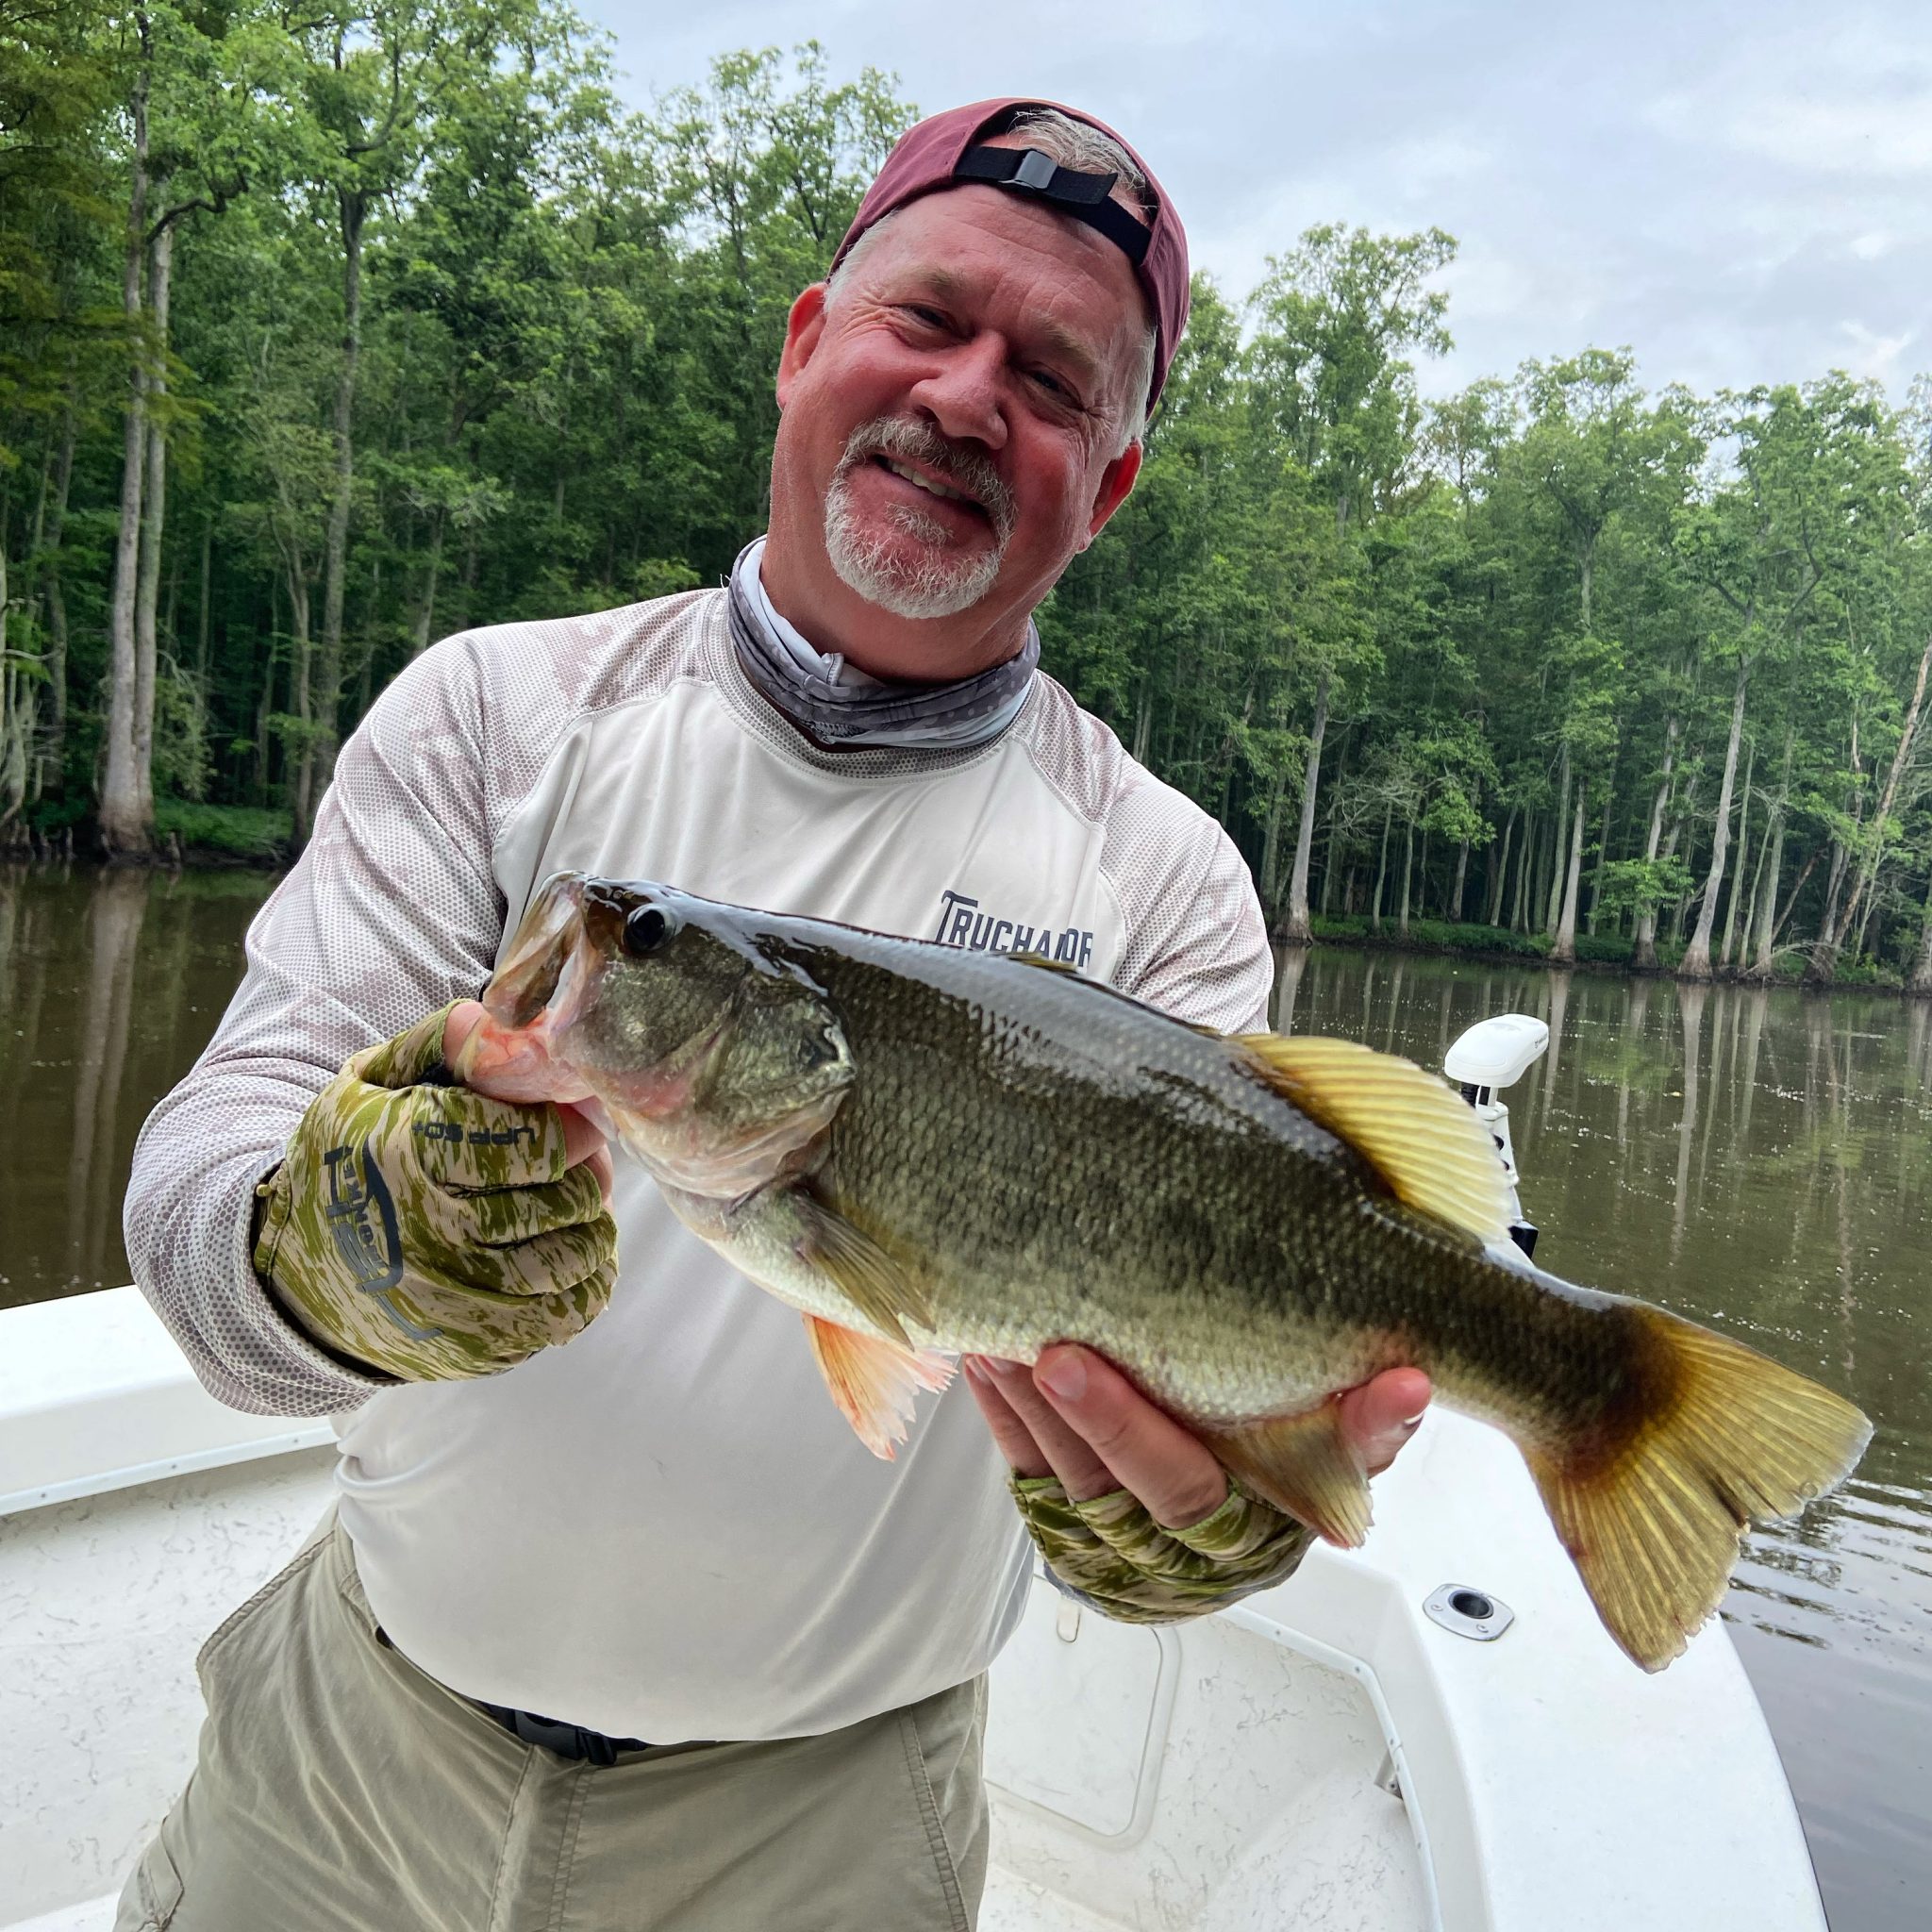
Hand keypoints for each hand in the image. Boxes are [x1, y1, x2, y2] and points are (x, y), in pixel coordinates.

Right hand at [253, 1001, 617, 1381]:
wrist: (292, 1281)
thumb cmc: (345, 1168)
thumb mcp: (366, 1091)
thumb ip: (435, 1048)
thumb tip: (487, 1016)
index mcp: (412, 1154)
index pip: (541, 1140)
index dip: (574, 1126)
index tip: (576, 1120)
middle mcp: (435, 1231)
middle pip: (570, 1197)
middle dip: (588, 1173)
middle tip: (576, 1163)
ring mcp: (458, 1299)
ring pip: (578, 1255)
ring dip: (589, 1226)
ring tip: (568, 1207)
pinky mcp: (476, 1346)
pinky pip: (569, 1312)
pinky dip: (583, 1281)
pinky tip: (562, 1255)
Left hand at [964, 1345, 1429, 1539]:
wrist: (1232, 1508)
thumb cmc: (1287, 1459)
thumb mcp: (1339, 1452)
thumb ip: (1370, 1427)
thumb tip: (1412, 1379)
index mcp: (1243, 1528)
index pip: (1194, 1489)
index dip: (1149, 1430)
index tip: (1111, 1365)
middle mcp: (1170, 1544)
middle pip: (1123, 1487)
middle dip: (1091, 1420)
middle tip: (1056, 1352)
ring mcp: (1109, 1534)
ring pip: (1062, 1476)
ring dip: (1026, 1408)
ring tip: (1001, 1338)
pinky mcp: (1061, 1515)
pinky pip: (1021, 1468)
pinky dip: (1000, 1416)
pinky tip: (981, 1360)